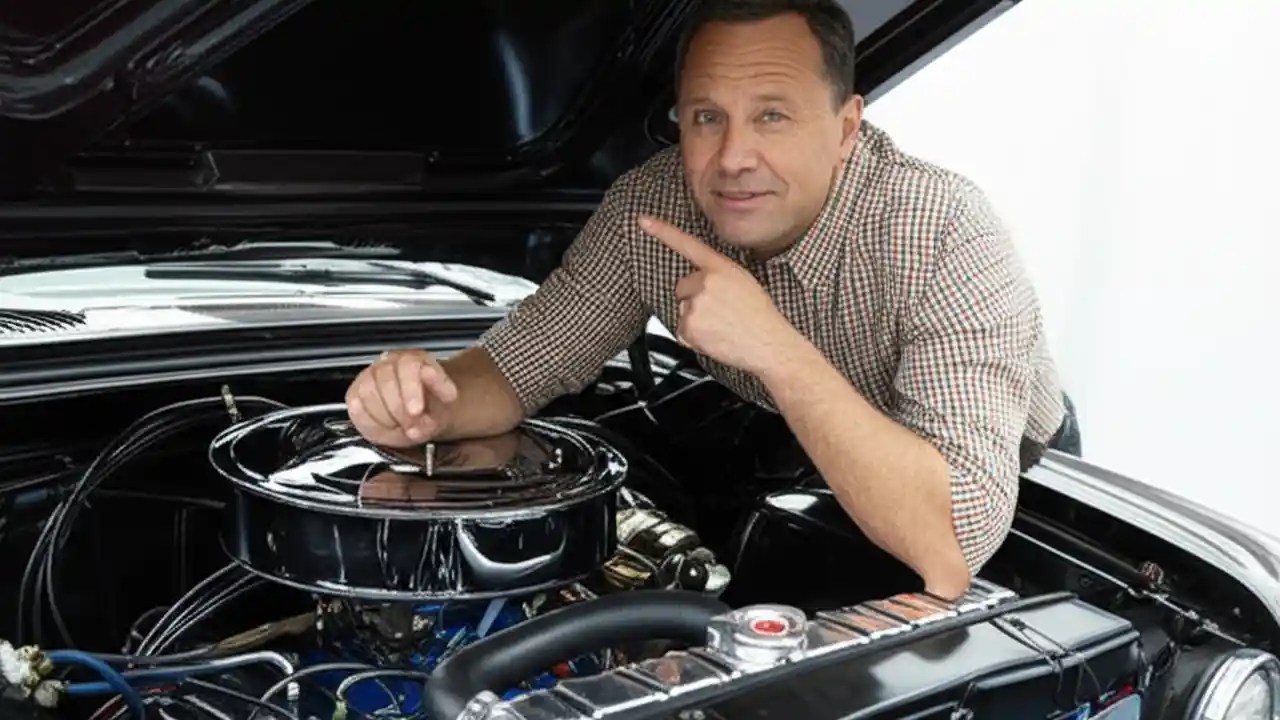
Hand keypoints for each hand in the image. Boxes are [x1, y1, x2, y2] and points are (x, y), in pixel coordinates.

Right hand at [345, 349, 458, 446]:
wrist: (425, 410)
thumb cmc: (435, 405)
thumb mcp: (445, 410)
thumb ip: (434, 416)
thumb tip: (416, 424)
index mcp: (415, 360)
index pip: (409, 366)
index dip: (411, 389)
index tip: (416, 411)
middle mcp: (389, 363)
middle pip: (385, 381)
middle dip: (398, 411)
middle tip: (412, 427)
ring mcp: (369, 376)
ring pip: (367, 393)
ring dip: (384, 417)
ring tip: (401, 428)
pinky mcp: (355, 392)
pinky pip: (356, 407)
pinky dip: (370, 423)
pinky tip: (386, 427)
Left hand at [638, 215, 798, 374]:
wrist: (769, 343)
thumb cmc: (760, 316)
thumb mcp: (744, 282)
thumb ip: (719, 275)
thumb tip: (703, 281)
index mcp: (721, 267)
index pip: (688, 245)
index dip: (663, 231)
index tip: (644, 221)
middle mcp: (706, 282)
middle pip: (682, 287)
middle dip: (693, 298)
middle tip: (718, 311)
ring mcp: (696, 304)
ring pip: (683, 310)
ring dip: (696, 320)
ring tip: (721, 326)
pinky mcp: (689, 327)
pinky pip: (682, 331)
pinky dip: (694, 338)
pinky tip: (715, 337)